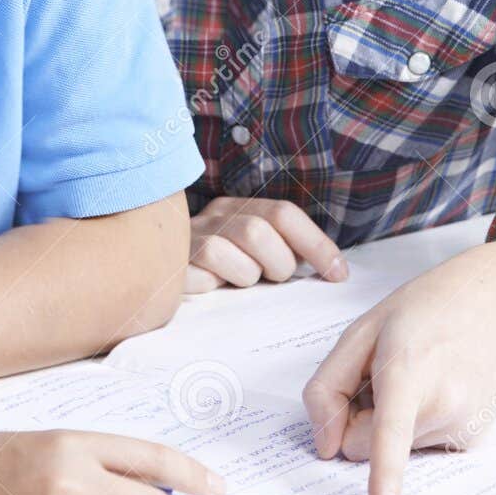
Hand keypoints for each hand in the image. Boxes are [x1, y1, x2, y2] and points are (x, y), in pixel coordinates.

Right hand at [187, 196, 347, 292]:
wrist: (157, 267)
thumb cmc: (219, 267)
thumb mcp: (251, 249)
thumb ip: (283, 248)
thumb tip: (335, 269)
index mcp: (239, 207)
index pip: (284, 214)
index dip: (316, 244)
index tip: (338, 274)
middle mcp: (215, 216)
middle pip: (259, 232)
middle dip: (278, 264)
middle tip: (272, 277)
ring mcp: (191, 238)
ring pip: (231, 255)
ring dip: (245, 278)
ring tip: (236, 282)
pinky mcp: (173, 265)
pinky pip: (203, 278)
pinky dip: (215, 287)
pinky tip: (212, 286)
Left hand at [302, 245, 495, 494]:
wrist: (493, 304)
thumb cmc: (422, 312)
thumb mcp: (358, 332)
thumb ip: (328, 387)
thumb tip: (325, 446)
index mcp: (408, 371)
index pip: (390, 432)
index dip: (385, 473)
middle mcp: (443, 404)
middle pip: (367, 447)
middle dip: (359, 422)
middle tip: (380, 378)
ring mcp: (462, 426)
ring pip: (394, 450)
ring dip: (391, 421)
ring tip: (417, 376)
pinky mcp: (471, 440)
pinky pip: (418, 448)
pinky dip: (414, 426)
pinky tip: (434, 388)